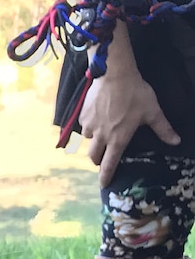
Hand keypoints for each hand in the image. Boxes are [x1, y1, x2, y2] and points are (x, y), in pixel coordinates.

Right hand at [79, 67, 180, 185]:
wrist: (114, 74)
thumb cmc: (135, 93)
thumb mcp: (152, 111)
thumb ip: (163, 128)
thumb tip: (176, 142)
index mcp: (118, 139)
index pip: (109, 164)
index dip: (106, 176)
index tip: (104, 184)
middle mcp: (102, 136)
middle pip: (94, 156)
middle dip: (98, 161)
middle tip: (103, 158)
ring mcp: (90, 126)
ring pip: (89, 141)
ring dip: (94, 142)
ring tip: (101, 135)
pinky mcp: (83, 115)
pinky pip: (85, 126)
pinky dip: (90, 126)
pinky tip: (96, 119)